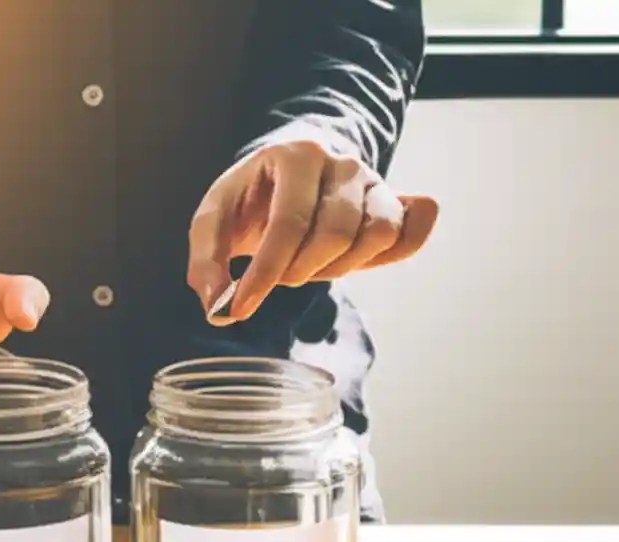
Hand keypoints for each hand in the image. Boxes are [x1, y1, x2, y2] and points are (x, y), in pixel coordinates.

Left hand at [187, 139, 438, 324]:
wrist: (283, 176)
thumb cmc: (249, 200)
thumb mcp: (213, 221)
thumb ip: (206, 262)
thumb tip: (218, 307)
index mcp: (294, 156)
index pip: (289, 223)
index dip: (265, 272)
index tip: (241, 307)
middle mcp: (342, 163)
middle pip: (336, 233)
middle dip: (301, 270)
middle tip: (280, 275)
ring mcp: (373, 182)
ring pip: (378, 234)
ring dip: (342, 267)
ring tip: (312, 266)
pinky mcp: (393, 203)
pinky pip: (412, 230)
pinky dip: (400, 250)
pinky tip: (362, 260)